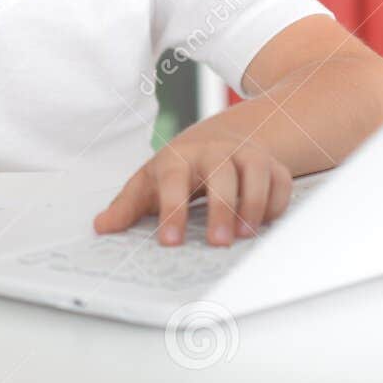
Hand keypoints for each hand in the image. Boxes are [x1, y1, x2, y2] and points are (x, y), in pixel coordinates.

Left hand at [92, 136, 293, 246]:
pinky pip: (281, 179)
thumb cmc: (177, 169)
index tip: (170, 241)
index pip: (174, 179)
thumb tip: (101, 226)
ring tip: (245, 236)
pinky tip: (265, 223)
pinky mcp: (270, 163)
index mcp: (179, 157)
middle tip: (218, 243)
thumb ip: (127, 207)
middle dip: (221, 208)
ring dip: (253, 204)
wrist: (214, 139)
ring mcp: (245, 155)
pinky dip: (277, 202)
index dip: (172, 210)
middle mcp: (214, 152)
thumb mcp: (148, 183)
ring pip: (257, 171)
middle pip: (221, 173)